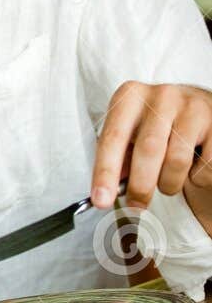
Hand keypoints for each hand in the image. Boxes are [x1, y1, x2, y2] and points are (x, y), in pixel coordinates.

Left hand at [92, 81, 211, 231]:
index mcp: (131, 96)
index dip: (105, 172)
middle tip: (137, 207)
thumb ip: (118, 160)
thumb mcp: (132, 135)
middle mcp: (162, 96)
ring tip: (169, 180)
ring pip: (177, 161)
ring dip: (170, 183)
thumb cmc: (159, 127)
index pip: (113, 138)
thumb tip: (106, 193)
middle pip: (148, 150)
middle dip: (141, 187)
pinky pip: (206, 166)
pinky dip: (198, 177)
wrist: (201, 111)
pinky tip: (195, 164)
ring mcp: (193, 106)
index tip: (101, 200)